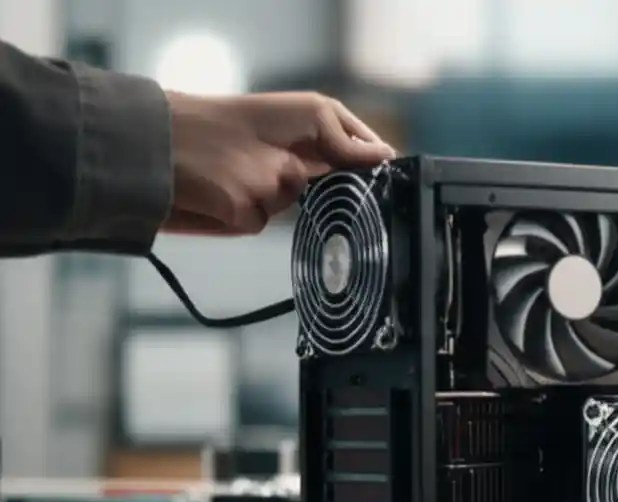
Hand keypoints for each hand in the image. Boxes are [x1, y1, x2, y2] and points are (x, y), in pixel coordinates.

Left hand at [163, 91, 395, 234]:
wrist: (173, 144)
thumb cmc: (243, 120)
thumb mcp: (310, 114)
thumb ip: (347, 139)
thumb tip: (386, 155)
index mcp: (315, 139)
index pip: (358, 158)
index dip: (375, 168)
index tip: (391, 178)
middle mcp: (299, 168)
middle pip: (339, 193)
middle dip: (342, 192)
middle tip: (349, 186)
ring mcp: (274, 194)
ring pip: (300, 208)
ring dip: (285, 192)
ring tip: (254, 170)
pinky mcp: (247, 215)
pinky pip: (266, 219)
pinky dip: (251, 206)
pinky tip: (232, 189)